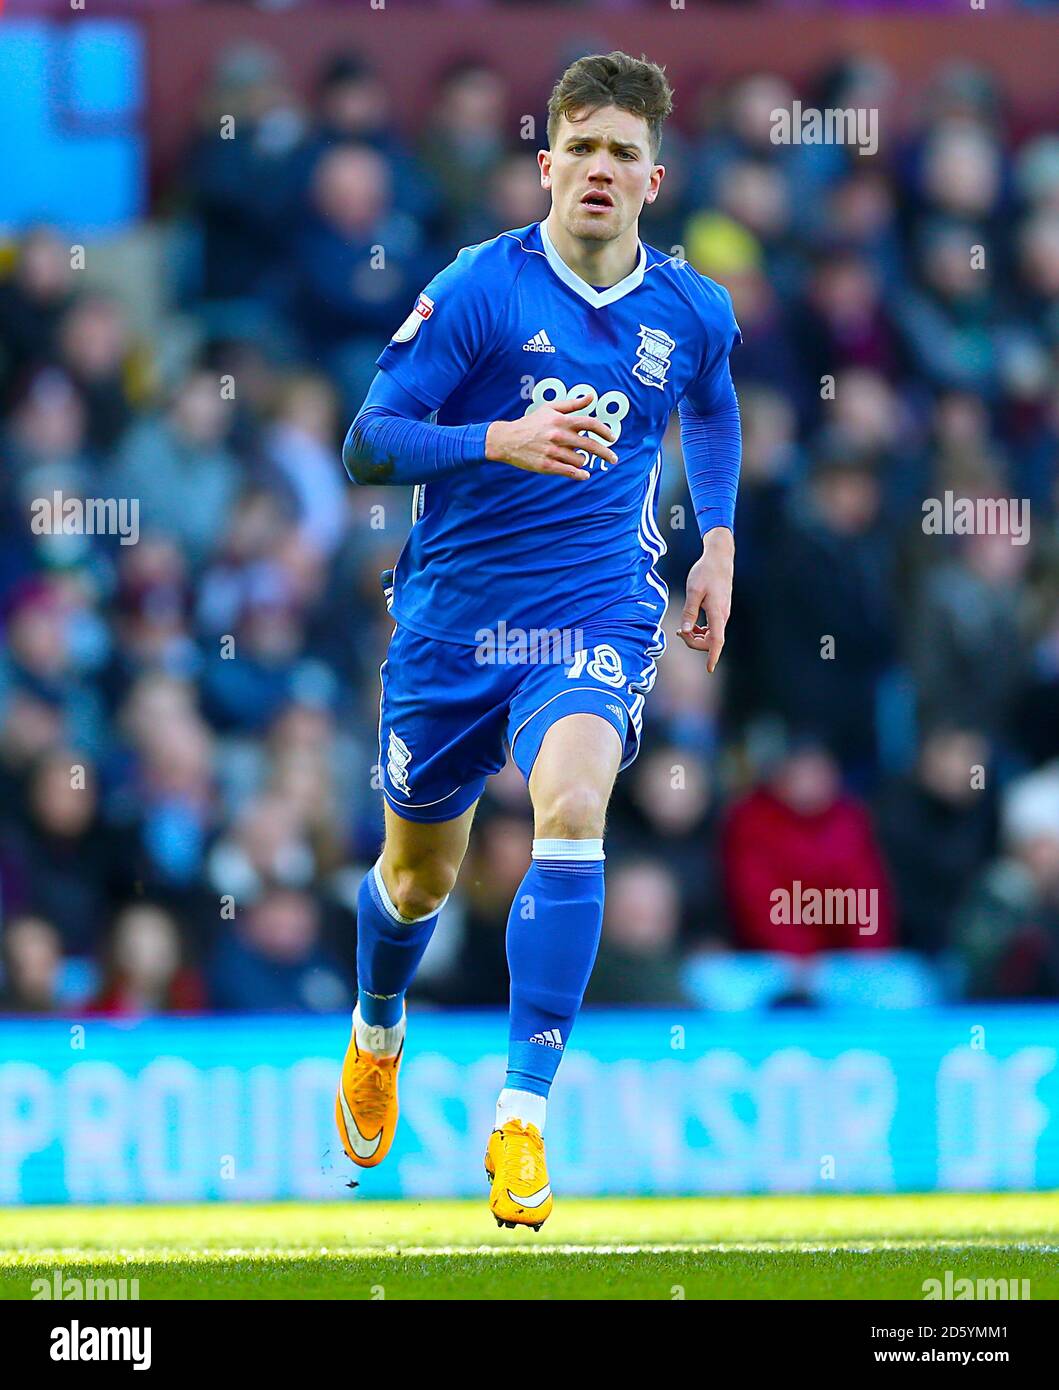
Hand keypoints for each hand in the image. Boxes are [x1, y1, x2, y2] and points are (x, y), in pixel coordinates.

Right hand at [485, 394, 616, 480]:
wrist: (507, 440)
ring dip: (582, 461)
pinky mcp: (546, 465)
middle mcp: (558, 435)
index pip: (589, 423)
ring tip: (576, 459)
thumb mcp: (550, 409)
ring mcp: (552, 451)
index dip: (604, 431)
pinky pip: (569, 472)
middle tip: (614, 459)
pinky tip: (584, 475)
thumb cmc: (531, 423)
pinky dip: (579, 474)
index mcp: (560, 420)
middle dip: (605, 453)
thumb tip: (591, 397)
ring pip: (580, 460)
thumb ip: (572, 404)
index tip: (612, 438)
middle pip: (590, 445)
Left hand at [678, 526, 733, 673]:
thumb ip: (689, 611)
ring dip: (696, 637)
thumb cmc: (705, 572)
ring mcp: (723, 613)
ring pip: (711, 635)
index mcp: (717, 612)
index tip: (709, 669)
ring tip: (681, 629)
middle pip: (711, 641)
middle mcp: (723, 616)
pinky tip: (690, 624)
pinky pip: (712, 628)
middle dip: (694, 642)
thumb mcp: (694, 590)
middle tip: (678, 632)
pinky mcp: (720, 610)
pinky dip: (700, 630)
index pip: (717, 641)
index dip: (713, 656)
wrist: (719, 557)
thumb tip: (684, 631)